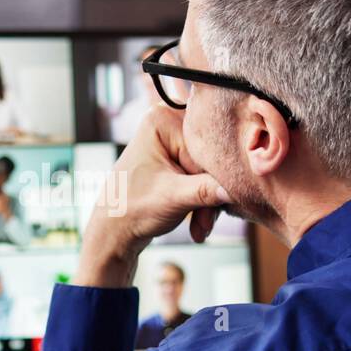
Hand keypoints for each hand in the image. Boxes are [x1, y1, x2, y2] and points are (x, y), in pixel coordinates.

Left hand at [74, 106, 229, 286]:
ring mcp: (171, 138)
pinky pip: (202, 174)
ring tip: (199, 228)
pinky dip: (202, 199)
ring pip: (208, 169)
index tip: (219, 205)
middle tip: (204, 223)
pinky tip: (198, 223)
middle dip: (211, 193)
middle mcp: (167, 121)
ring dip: (208, 201)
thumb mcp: (174, 198)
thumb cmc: (133, 208)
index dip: (213, 179)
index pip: (205, 147)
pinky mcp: (175, 156)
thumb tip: (236, 188)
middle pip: (208, 157)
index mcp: (161, 119)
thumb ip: (207, 190)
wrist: (114, 230)